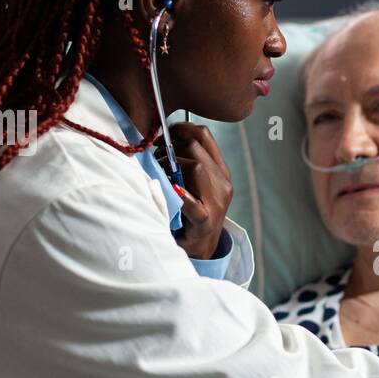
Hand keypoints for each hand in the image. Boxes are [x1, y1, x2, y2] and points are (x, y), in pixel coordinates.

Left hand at [168, 121, 232, 259]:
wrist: (202, 249)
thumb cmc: (193, 214)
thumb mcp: (196, 184)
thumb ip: (186, 163)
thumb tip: (160, 141)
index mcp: (221, 171)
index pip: (204, 135)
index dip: (180, 128)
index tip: (163, 135)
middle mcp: (222, 182)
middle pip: (195, 147)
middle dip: (170, 148)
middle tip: (156, 158)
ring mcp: (217, 202)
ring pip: (196, 167)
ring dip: (171, 166)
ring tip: (160, 174)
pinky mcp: (205, 221)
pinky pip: (192, 203)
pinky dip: (182, 195)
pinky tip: (173, 192)